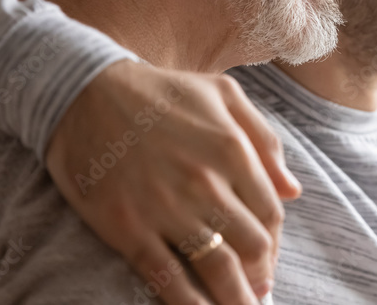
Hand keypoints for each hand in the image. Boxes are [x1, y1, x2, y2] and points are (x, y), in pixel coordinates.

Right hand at [45, 59, 300, 304]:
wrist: (84, 93)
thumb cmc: (160, 92)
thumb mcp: (223, 94)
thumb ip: (264, 139)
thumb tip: (292, 189)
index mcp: (232, 150)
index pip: (270, 213)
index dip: (274, 242)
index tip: (268, 256)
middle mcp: (206, 183)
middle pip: (252, 245)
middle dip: (261, 273)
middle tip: (258, 288)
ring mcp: (168, 209)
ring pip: (219, 268)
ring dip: (237, 297)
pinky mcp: (129, 229)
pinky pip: (168, 278)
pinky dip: (190, 303)